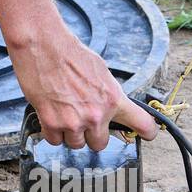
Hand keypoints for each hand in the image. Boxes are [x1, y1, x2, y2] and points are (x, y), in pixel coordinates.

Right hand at [9, 21, 157, 150]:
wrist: (44, 46)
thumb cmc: (70, 54)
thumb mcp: (101, 73)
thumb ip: (109, 95)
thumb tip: (113, 108)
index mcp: (113, 99)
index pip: (142, 124)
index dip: (147, 132)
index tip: (146, 134)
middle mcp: (96, 115)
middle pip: (100, 144)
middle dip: (91, 134)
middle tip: (83, 119)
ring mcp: (74, 122)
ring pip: (76, 144)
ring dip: (71, 133)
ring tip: (64, 113)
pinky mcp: (52, 124)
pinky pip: (55, 140)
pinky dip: (52, 131)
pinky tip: (51, 115)